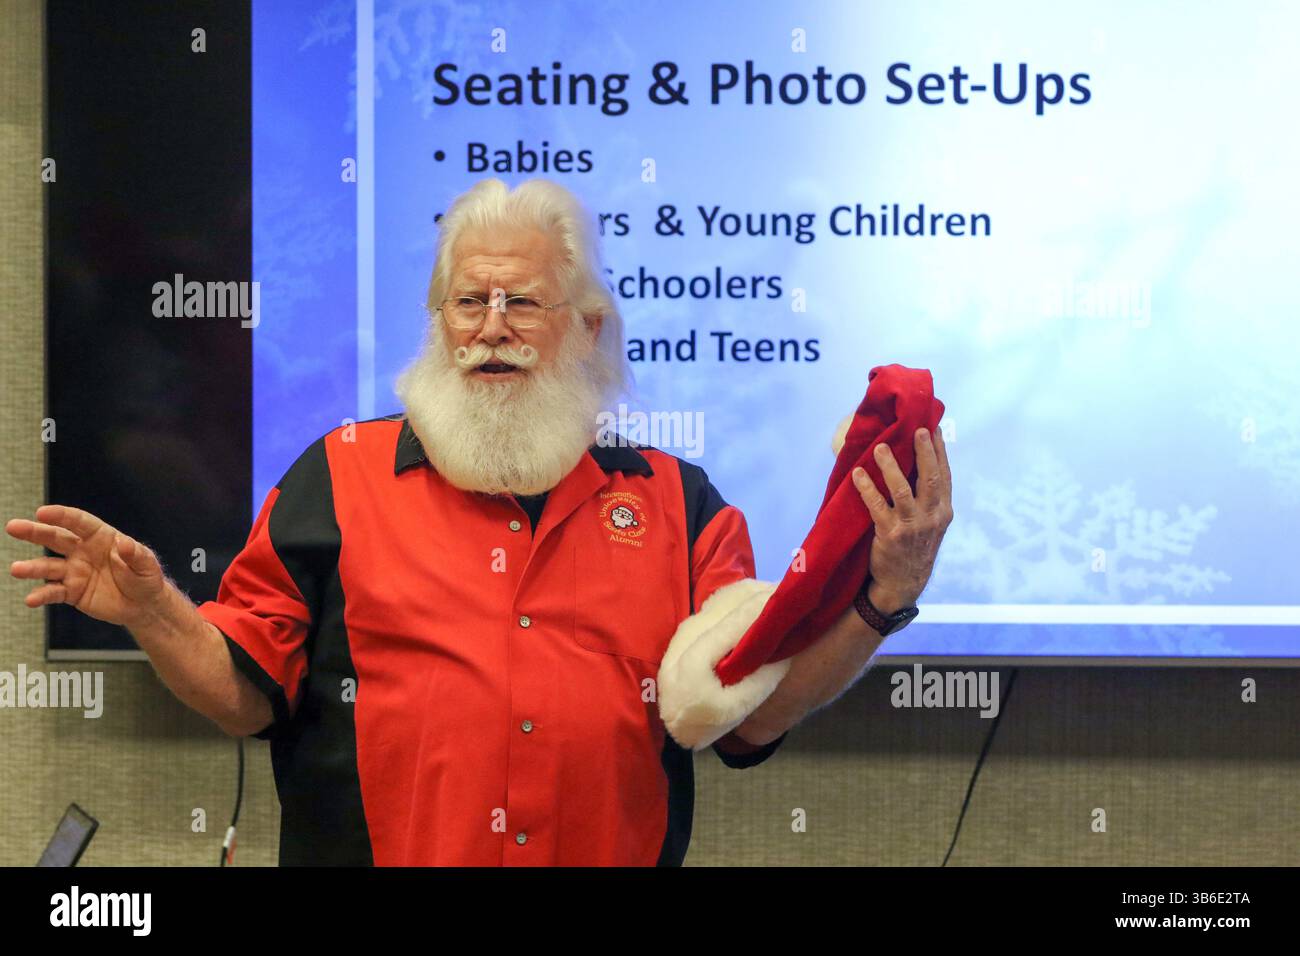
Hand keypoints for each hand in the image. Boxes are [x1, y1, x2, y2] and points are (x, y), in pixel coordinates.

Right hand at [7, 505, 166, 627]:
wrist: (143, 605)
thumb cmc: (146, 578)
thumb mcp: (146, 565)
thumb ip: (135, 554)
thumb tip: (124, 543)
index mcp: (100, 537)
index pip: (78, 522)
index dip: (61, 515)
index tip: (42, 512)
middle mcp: (82, 551)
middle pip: (55, 538)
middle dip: (35, 532)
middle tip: (13, 527)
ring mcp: (74, 571)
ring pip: (48, 566)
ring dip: (32, 568)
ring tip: (17, 569)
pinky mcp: (71, 592)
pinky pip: (53, 592)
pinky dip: (42, 595)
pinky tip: (31, 599)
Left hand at [852, 425, 953, 612]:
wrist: (903, 583)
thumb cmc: (914, 546)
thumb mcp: (930, 523)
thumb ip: (928, 498)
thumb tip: (917, 462)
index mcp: (944, 511)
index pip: (945, 475)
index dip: (940, 451)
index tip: (934, 427)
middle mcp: (932, 517)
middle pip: (931, 478)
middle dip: (924, 452)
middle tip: (917, 428)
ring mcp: (912, 527)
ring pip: (902, 490)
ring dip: (890, 467)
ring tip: (880, 447)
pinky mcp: (890, 535)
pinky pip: (877, 506)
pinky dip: (867, 488)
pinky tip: (858, 474)